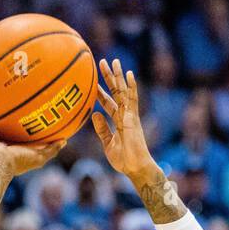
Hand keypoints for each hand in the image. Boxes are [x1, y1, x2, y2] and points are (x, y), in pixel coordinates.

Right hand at [0, 115, 64, 177]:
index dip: (26, 127)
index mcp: (17, 149)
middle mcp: (4, 145)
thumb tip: (65, 141)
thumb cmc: (20, 161)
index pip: (22, 137)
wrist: (0, 165)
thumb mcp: (41, 157)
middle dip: (8, 120)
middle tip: (13, 104)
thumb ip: (52, 149)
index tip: (32, 116)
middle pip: (6, 130)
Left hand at [91, 58, 157, 184]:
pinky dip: (131, 86)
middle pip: (115, 92)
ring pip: (123, 92)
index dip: (100, 92)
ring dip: (118, 76)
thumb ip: (102, 129)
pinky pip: (132, 99)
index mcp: (118, 121)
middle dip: (109, 77)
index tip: (93, 81)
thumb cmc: (124, 159)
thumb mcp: (107, 143)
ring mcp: (130, 115)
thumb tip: (94, 114)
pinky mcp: (134, 118)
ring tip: (114, 61)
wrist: (135, 168)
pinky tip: (129, 74)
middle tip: (102, 61)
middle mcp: (125, 115)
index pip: (107, 103)